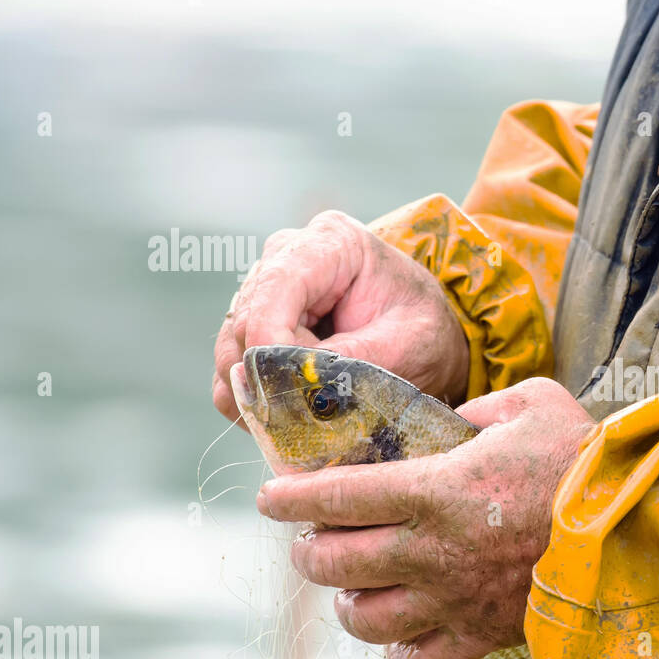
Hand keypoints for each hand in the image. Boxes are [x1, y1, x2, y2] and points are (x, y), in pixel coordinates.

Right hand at [213, 209, 469, 427]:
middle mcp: (287, 256)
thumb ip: (354, 359)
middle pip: (247, 322)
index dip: (271, 342)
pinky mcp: (256, 323)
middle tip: (310, 412)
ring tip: (307, 416)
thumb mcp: (408, 344)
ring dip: (262, 391)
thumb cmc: (425, 331)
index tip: (287, 389)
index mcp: (332, 242)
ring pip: (232, 349)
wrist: (426, 335)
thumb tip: (296, 384)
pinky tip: (288, 414)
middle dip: (271, 375)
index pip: (277, 287)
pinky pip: (232, 367)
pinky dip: (254, 398)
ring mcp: (265, 288)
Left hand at [255, 378, 593, 658]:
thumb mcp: (534, 405)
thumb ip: (479, 410)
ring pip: (363, 619)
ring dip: (347, 600)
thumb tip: (452, 424)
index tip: (270, 498)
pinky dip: (398, 653)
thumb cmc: (587, 462)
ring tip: (354, 584)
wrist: (640, 530)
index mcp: (437, 491)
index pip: (336, 497)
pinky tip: (403, 630)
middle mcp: (433, 552)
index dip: (291, 498)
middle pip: (334, 563)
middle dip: (308, 550)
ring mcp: (454, 601)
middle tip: (312, 539)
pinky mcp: (481, 635)